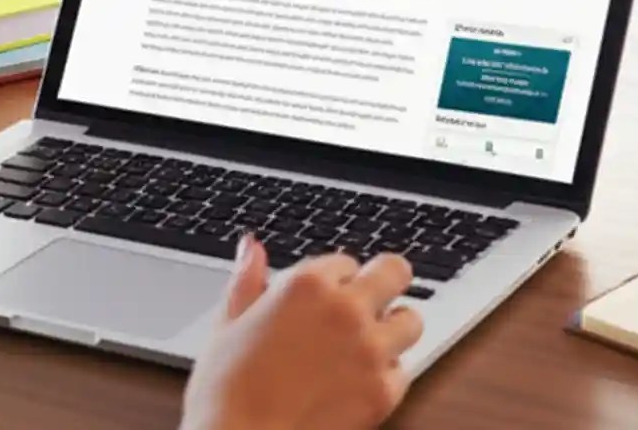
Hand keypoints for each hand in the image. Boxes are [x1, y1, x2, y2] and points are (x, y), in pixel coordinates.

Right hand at [181, 236, 423, 429]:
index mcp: (305, 284)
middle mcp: (345, 309)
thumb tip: (251, 246)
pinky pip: (404, 371)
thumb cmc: (226, 390)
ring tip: (367, 344)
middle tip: (372, 301)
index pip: (346, 261)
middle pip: (395, 271)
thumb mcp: (228, 323)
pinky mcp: (384, 390)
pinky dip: (386, 375)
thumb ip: (247, 278)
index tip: (324, 299)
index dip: (336, 280)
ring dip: (393, 328)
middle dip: (385, 283)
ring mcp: (369, 350)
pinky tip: (357, 381)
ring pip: (411, 320)